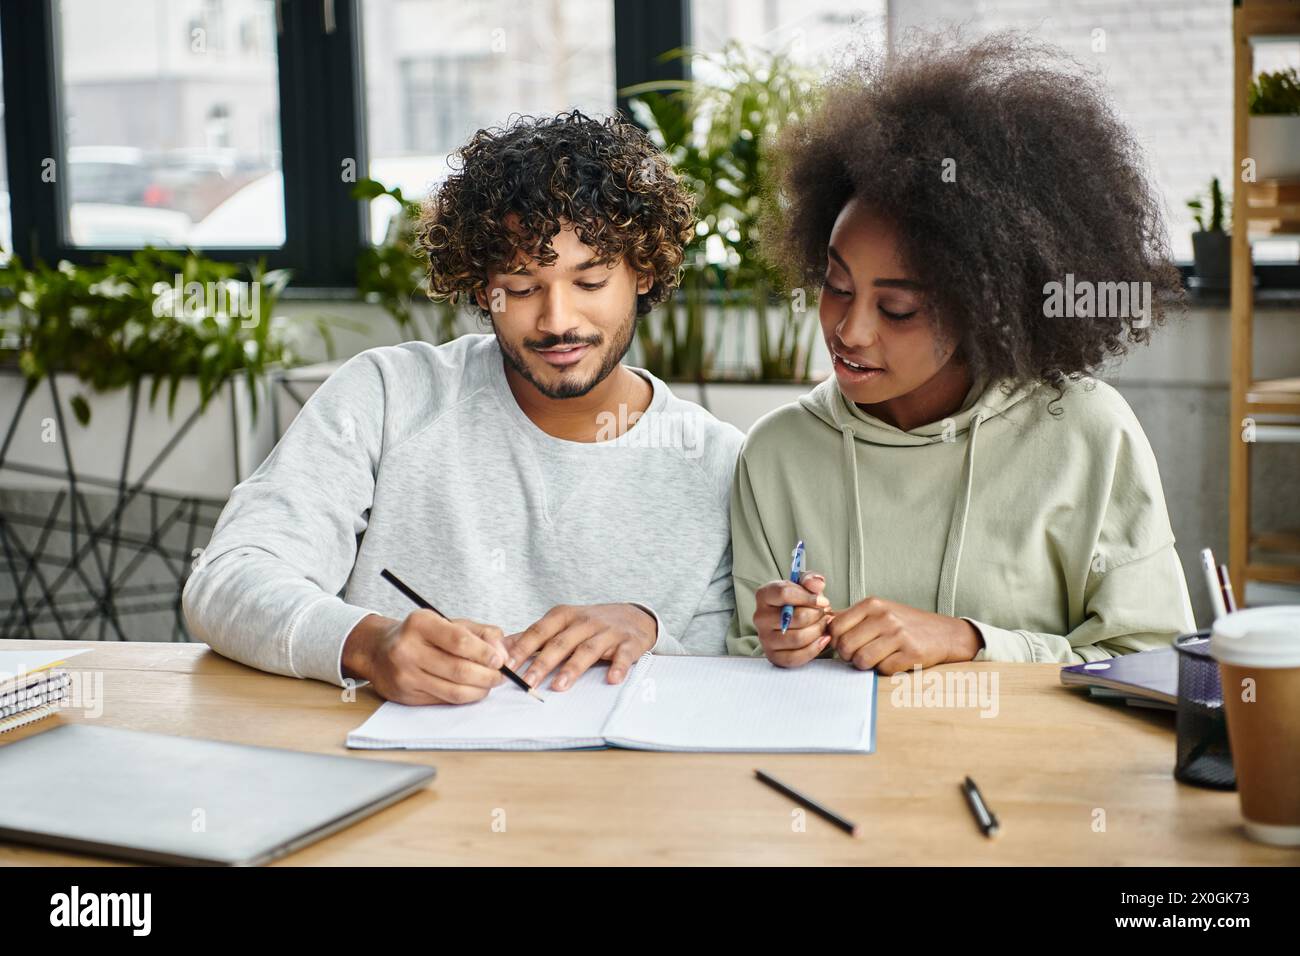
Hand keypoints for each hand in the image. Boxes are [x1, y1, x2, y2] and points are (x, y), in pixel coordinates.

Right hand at [342, 611, 508, 704]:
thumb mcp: (448, 623)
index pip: (459, 641)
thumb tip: (503, 653)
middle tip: (501, 676)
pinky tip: (472, 689)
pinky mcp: (406, 696)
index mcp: (420, 624)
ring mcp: (405, 675)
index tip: (500, 660)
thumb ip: (480, 633)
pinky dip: (464, 697)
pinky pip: (444, 700)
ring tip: (489, 684)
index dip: (485, 653)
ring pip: (454, 691)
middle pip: (459, 670)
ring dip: (480, 690)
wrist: (379, 651)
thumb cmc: (421, 635)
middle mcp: (408, 649)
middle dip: (488, 676)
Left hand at [505, 604, 656, 690]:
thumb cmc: (590, 624)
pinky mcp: (628, 643)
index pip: (539, 632)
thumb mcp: (561, 623)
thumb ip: (533, 636)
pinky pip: (623, 655)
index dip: (523, 648)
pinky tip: (611, 679)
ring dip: (573, 668)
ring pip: (588, 650)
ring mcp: (607, 632)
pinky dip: (618, 666)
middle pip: (561, 642)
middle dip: (543, 662)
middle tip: (528, 682)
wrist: (633, 616)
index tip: (507, 666)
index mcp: (564, 616)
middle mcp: (584, 621)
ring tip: (559, 686)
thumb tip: (501, 648)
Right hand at [752, 573, 832, 667]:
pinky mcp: (773, 656)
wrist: (794, 621)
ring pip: (798, 638)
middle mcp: (760, 617)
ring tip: (824, 624)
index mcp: (764, 595)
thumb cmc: (798, 601)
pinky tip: (823, 638)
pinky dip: (814, 648)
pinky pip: (796, 657)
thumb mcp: (804, 585)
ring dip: (818, 631)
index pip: (785, 594)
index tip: (824, 601)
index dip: (809, 597)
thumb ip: (811, 580)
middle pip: (796, 618)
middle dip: (817, 616)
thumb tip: (817, 586)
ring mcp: (765, 638)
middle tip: (825, 613)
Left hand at [827, 597, 982, 673]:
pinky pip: (883, 670)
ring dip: (865, 665)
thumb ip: (850, 617)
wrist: (946, 634)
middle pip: (845, 646)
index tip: (846, 644)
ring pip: (861, 660)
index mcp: (872, 604)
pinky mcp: (911, 653)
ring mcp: (899, 634)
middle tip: (860, 655)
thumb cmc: (906, 624)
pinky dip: (885, 670)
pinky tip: (894, 661)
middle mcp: (884, 616)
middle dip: (849, 656)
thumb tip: (820, 623)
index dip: (836, 641)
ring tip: (876, 659)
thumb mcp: (878, 611)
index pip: (835, 627)